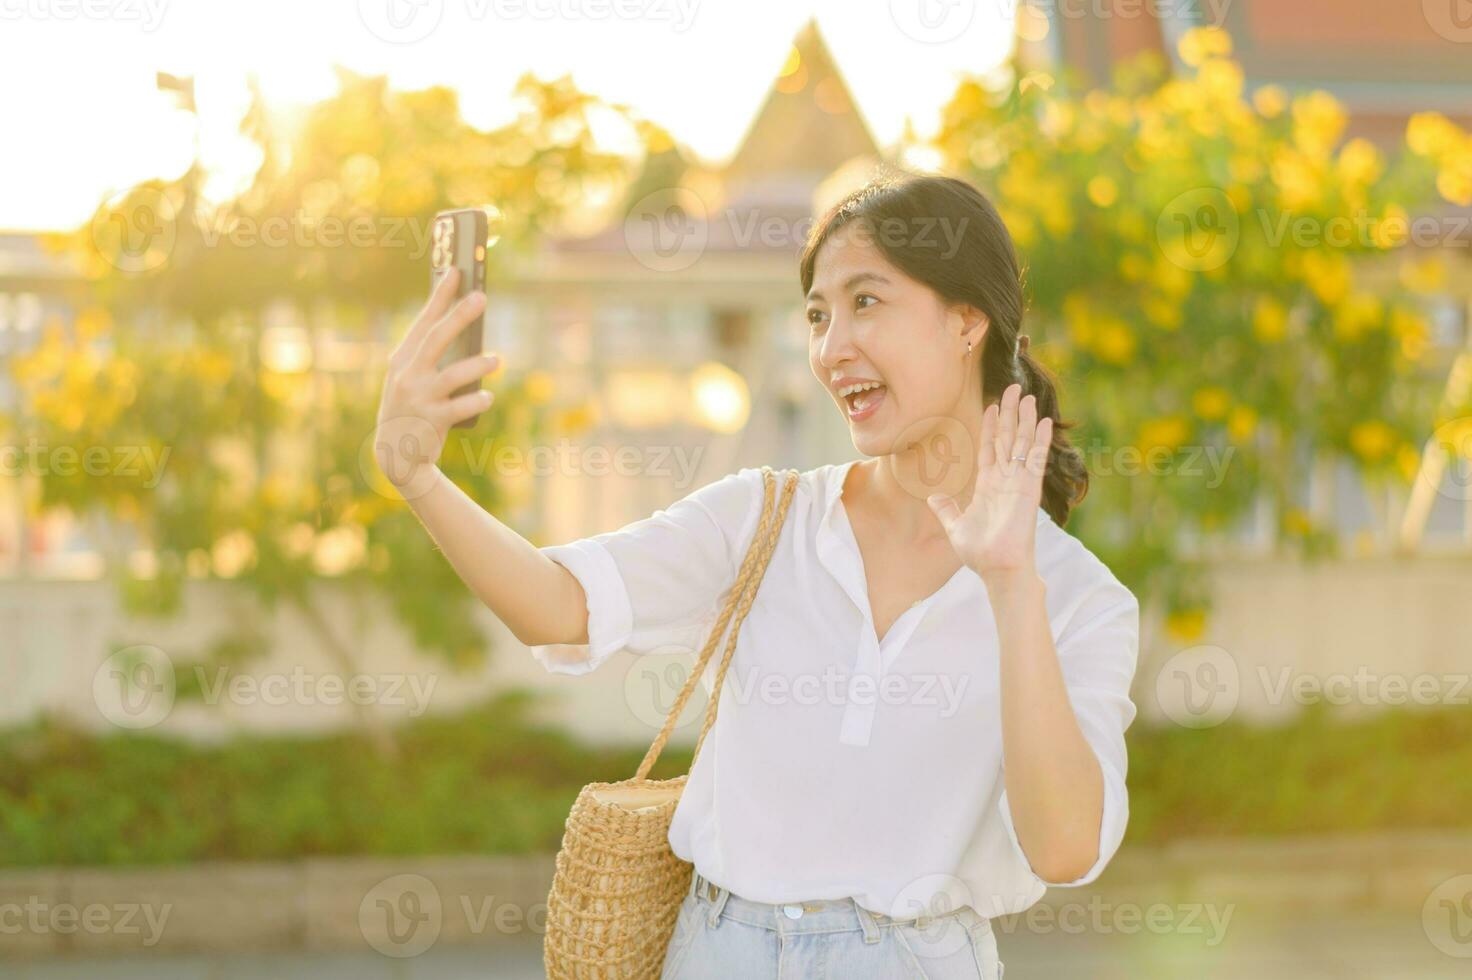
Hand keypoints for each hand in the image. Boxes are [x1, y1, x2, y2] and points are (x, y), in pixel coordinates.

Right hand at [374, 267, 499, 495]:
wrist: (396, 454)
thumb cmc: (412, 408)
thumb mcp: (413, 378)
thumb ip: (430, 356)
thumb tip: (465, 326)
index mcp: (403, 359)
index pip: (423, 321)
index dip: (439, 296)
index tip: (455, 271)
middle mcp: (407, 375)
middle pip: (436, 338)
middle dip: (459, 315)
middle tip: (482, 296)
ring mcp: (418, 398)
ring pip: (453, 374)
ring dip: (478, 366)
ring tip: (496, 361)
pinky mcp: (432, 420)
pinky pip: (461, 406)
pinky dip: (478, 400)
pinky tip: (487, 397)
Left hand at [925, 383, 1051, 578]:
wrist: (996, 569)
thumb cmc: (979, 553)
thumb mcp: (955, 526)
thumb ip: (947, 510)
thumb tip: (934, 499)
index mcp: (988, 486)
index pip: (990, 448)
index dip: (991, 426)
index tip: (992, 405)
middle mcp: (1005, 480)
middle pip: (1007, 438)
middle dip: (1010, 413)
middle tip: (1014, 388)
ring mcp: (1018, 483)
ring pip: (1022, 443)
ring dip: (1025, 419)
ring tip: (1028, 396)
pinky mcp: (1029, 489)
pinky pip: (1035, 459)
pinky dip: (1040, 440)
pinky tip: (1044, 421)